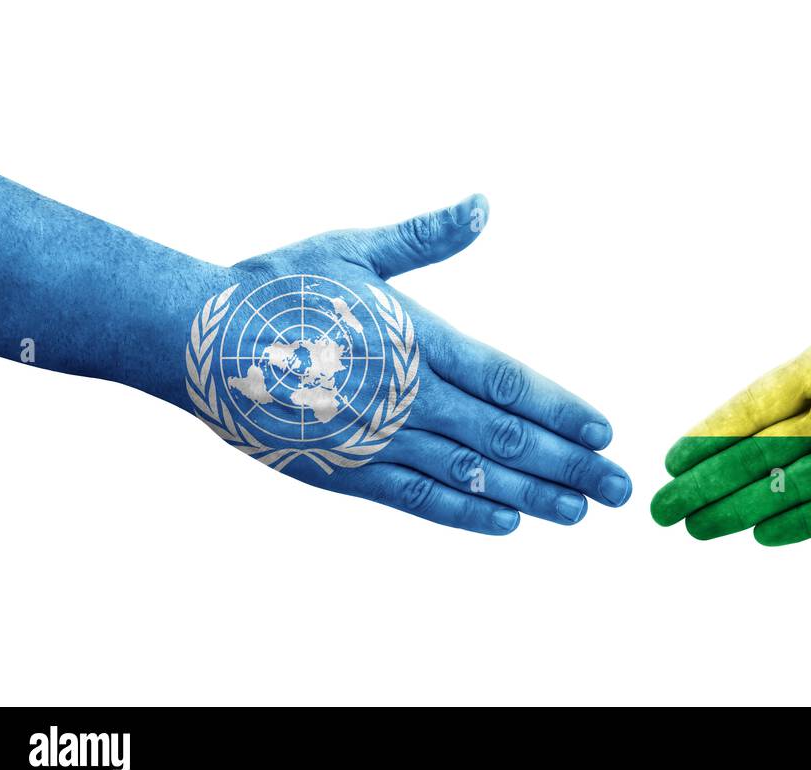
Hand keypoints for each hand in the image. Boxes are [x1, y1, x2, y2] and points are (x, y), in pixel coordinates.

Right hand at [188, 196, 630, 533]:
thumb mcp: (352, 249)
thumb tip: (484, 204)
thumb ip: (426, 238)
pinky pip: (418, 499)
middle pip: (506, 437)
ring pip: (473, 475)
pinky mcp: (345, 474)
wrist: (190, 340)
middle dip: (570, 464)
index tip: (605, 431)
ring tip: (581, 512)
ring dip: (533, 495)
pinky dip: (466, 514)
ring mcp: (377, 440)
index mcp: (417, 339)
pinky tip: (507, 524)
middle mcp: (408, 396)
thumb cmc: (274, 287)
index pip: (509, 381)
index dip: (562, 409)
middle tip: (620, 489)